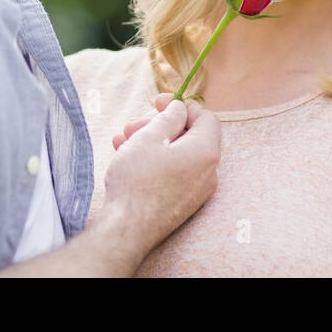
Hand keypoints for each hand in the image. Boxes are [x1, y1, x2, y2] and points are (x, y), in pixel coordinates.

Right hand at [101, 94, 220, 261]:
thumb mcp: (150, 137)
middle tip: (132, 126)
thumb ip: (169, 118)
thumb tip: (180, 110)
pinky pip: (174, 173)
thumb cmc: (138, 180)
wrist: (127, 230)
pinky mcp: (183, 204)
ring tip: (122, 142)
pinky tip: (128, 159)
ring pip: (178, 155)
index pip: (205, 117)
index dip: (181, 105)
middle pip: (189, 136)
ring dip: (152, 143)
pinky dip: (155, 161)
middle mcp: (209, 172)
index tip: (157, 102)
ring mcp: (197, 192)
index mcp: (206, 152)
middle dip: (159, 125)